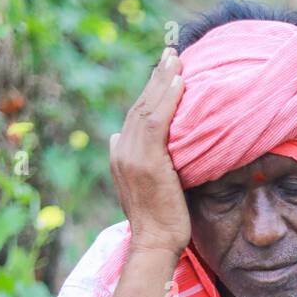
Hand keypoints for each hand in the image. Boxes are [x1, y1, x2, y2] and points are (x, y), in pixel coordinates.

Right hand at [109, 48, 190, 255]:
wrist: (154, 243)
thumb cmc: (157, 221)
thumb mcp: (142, 187)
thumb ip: (135, 162)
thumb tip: (118, 139)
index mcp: (120, 155)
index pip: (135, 116)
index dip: (150, 92)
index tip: (163, 72)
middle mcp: (122, 151)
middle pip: (140, 106)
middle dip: (156, 78)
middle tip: (170, 54)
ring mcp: (132, 156)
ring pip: (147, 109)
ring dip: (163, 81)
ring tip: (176, 60)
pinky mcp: (148, 161)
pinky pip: (157, 122)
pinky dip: (167, 100)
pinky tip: (179, 82)